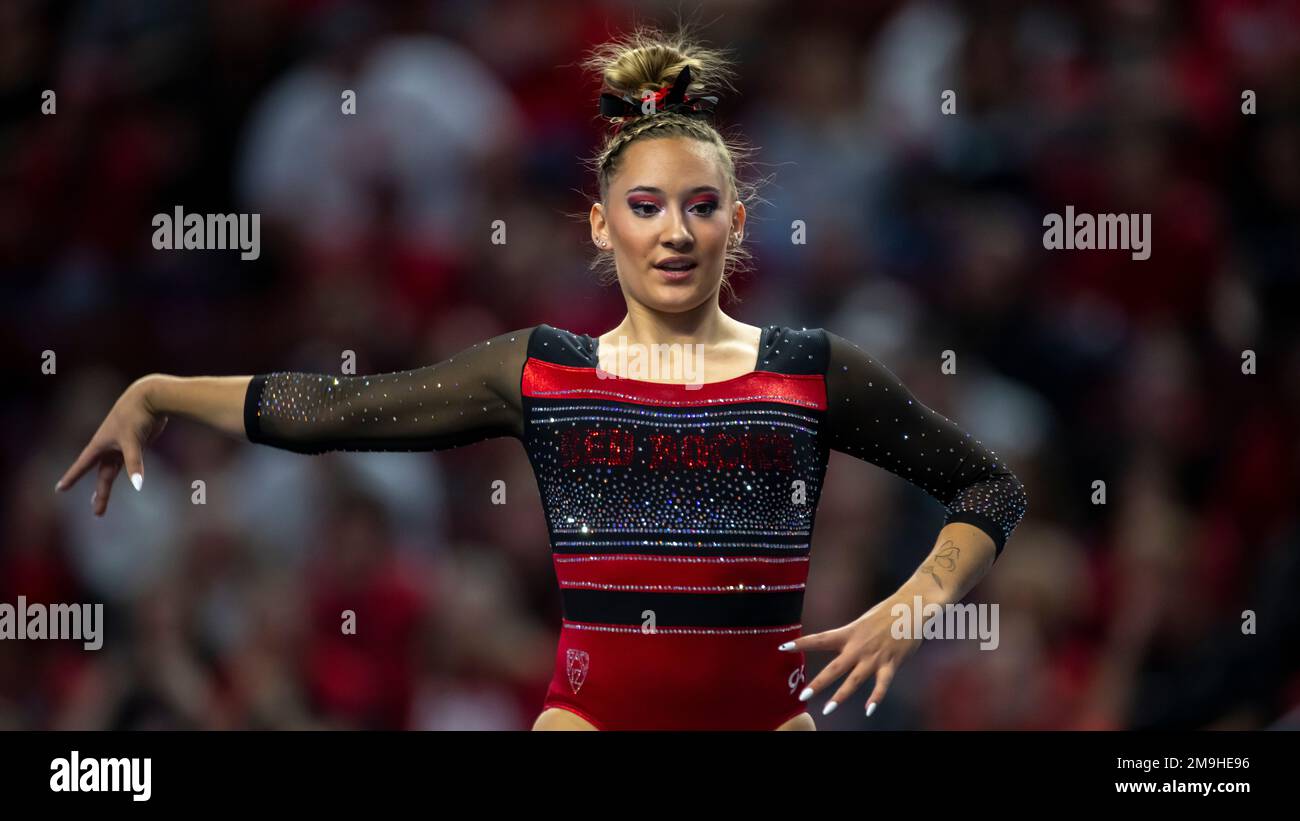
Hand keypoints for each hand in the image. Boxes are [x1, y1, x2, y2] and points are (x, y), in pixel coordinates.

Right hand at [55, 375, 168, 515]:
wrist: (150, 397)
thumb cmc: (137, 416)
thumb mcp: (133, 441)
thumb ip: (134, 464)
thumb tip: (138, 486)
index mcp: (101, 444)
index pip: (82, 465)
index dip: (71, 478)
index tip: (59, 489)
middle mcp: (109, 446)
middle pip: (103, 475)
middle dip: (101, 494)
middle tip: (97, 513)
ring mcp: (122, 445)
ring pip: (114, 471)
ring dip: (109, 486)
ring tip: (102, 500)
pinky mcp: (136, 443)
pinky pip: (130, 462)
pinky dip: (129, 472)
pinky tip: (132, 478)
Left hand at [778, 594, 923, 716]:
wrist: (912, 606)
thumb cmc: (888, 613)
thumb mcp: (863, 621)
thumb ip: (852, 637)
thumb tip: (843, 648)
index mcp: (849, 633)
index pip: (820, 639)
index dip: (801, 643)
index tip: (782, 647)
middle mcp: (858, 646)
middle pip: (834, 667)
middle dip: (818, 683)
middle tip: (802, 696)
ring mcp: (874, 656)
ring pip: (854, 680)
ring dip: (840, 696)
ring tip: (827, 709)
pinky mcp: (891, 663)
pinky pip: (882, 684)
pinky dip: (876, 697)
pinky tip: (869, 710)